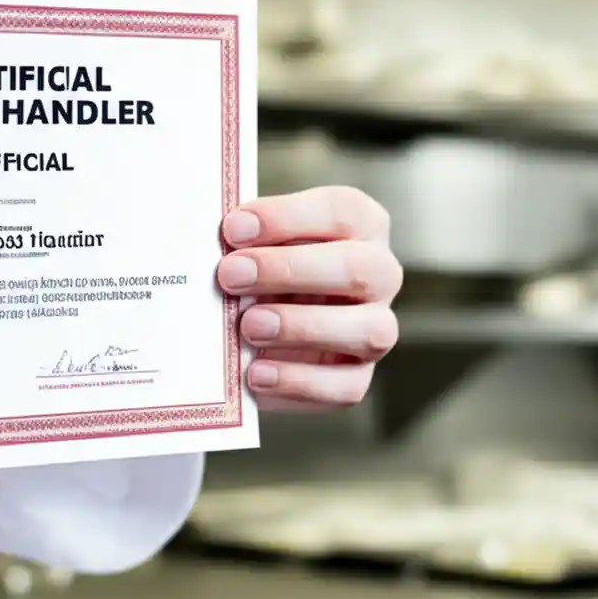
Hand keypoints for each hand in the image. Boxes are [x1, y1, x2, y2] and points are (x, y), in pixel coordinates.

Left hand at [217, 186, 402, 410]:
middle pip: (356, 268)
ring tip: (248, 326)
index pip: (341, 211)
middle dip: (288, 270)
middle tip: (230, 275)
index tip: (233, 229)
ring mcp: (375, 328)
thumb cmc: (259, 267)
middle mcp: (380, 274)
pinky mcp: (357, 377)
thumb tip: (218, 246)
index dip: (287, 218)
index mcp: (361, 225)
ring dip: (301, 327)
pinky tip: (256, 372)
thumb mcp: (255, 244)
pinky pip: (344, 387)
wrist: (258, 326)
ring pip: (365, 330)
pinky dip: (298, 382)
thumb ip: (245, 241)